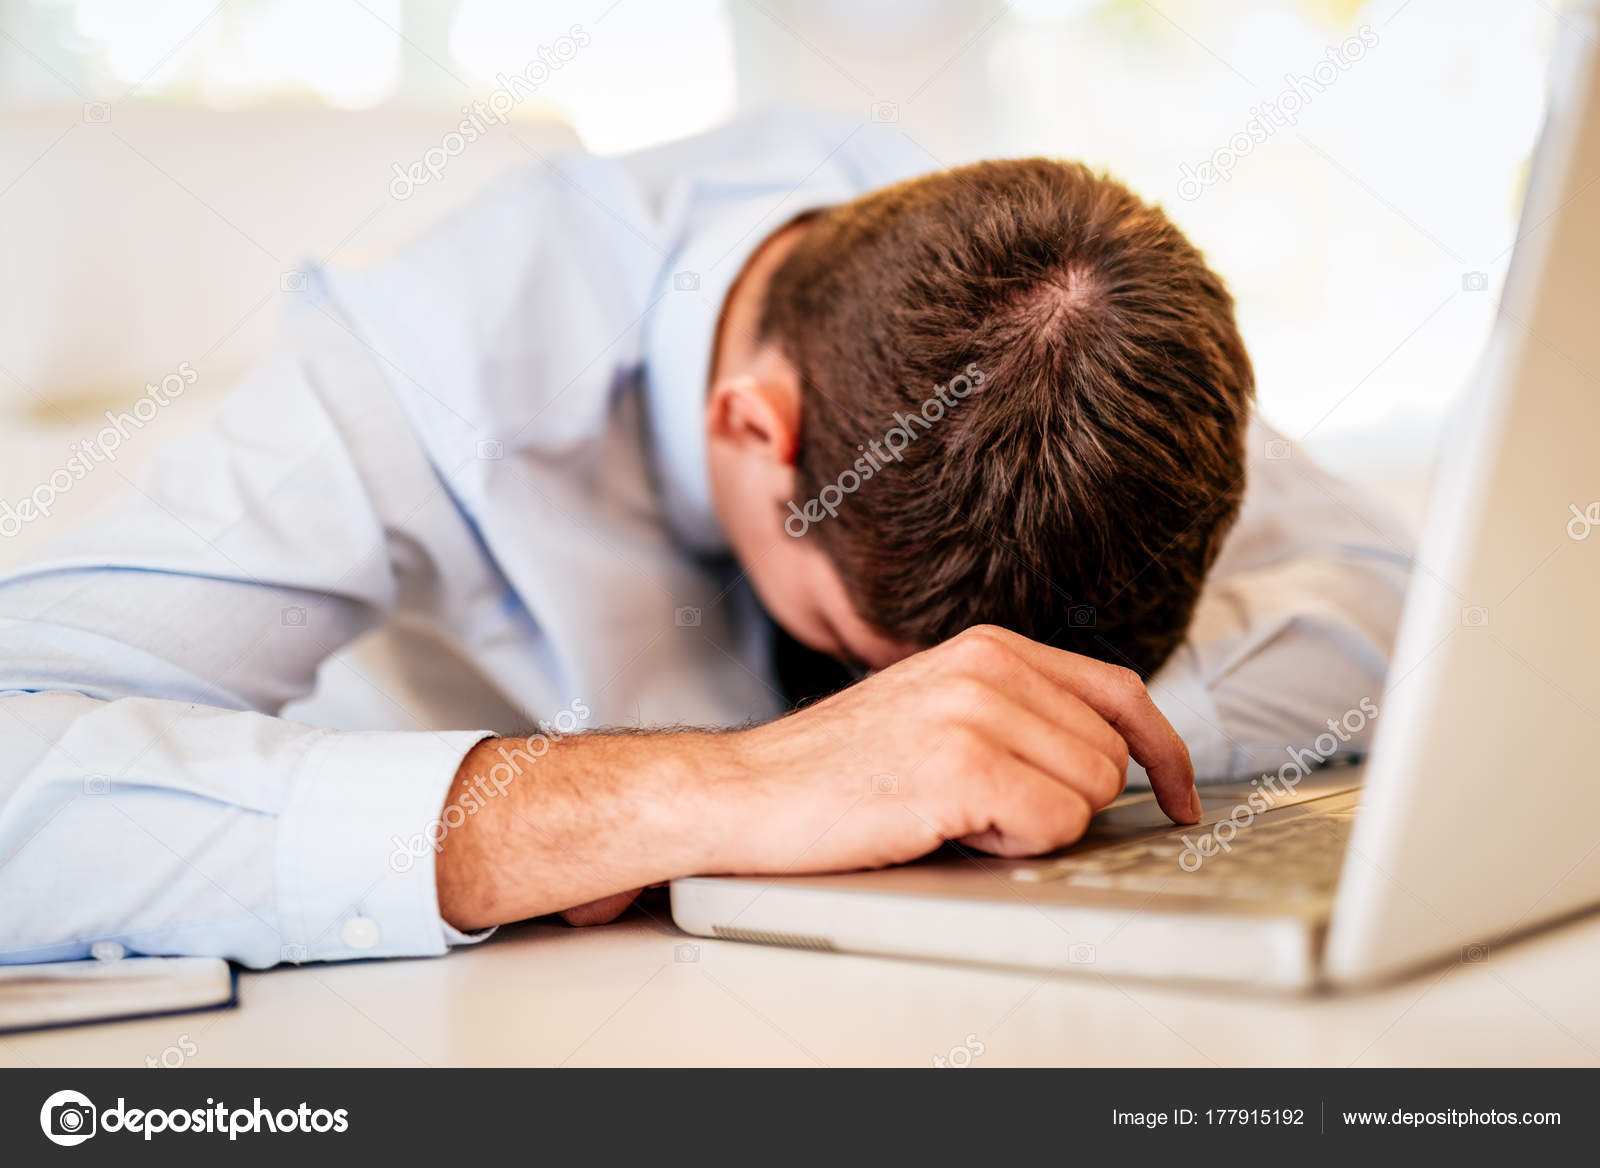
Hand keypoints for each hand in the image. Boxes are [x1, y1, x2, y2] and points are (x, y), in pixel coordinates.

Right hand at [701, 624, 1198, 875]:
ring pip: (1090, 796)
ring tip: (956, 814)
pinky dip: (1012, 848)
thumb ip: (1018, 710)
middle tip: (982, 809)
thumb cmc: (838, 769)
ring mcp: (976, 711)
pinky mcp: (961, 765)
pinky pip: (1053, 826)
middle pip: (1112, 758)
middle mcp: (990, 664)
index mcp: (990, 646)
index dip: (1166, 752)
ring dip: (1033, 827)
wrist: (745, 791)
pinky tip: (947, 828)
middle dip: (1064, 803)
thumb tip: (1111, 758)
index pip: (1122, 692)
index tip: (1182, 796)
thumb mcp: (938, 707)